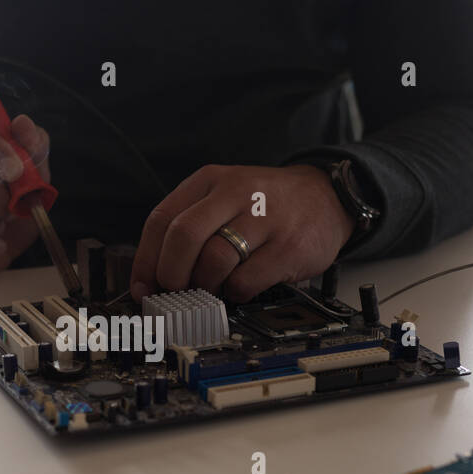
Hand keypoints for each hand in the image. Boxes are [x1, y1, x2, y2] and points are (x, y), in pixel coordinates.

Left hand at [129, 164, 355, 302]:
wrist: (328, 197)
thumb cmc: (265, 206)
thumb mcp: (224, 198)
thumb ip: (188, 229)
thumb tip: (151, 282)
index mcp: (209, 180)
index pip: (162, 220)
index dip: (146, 260)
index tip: (144, 288)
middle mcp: (236, 192)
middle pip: (183, 237)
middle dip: (172, 274)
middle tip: (176, 291)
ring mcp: (265, 218)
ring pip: (214, 260)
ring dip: (206, 286)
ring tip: (214, 287)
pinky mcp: (289, 246)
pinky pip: (245, 281)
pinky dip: (235, 293)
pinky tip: (242, 287)